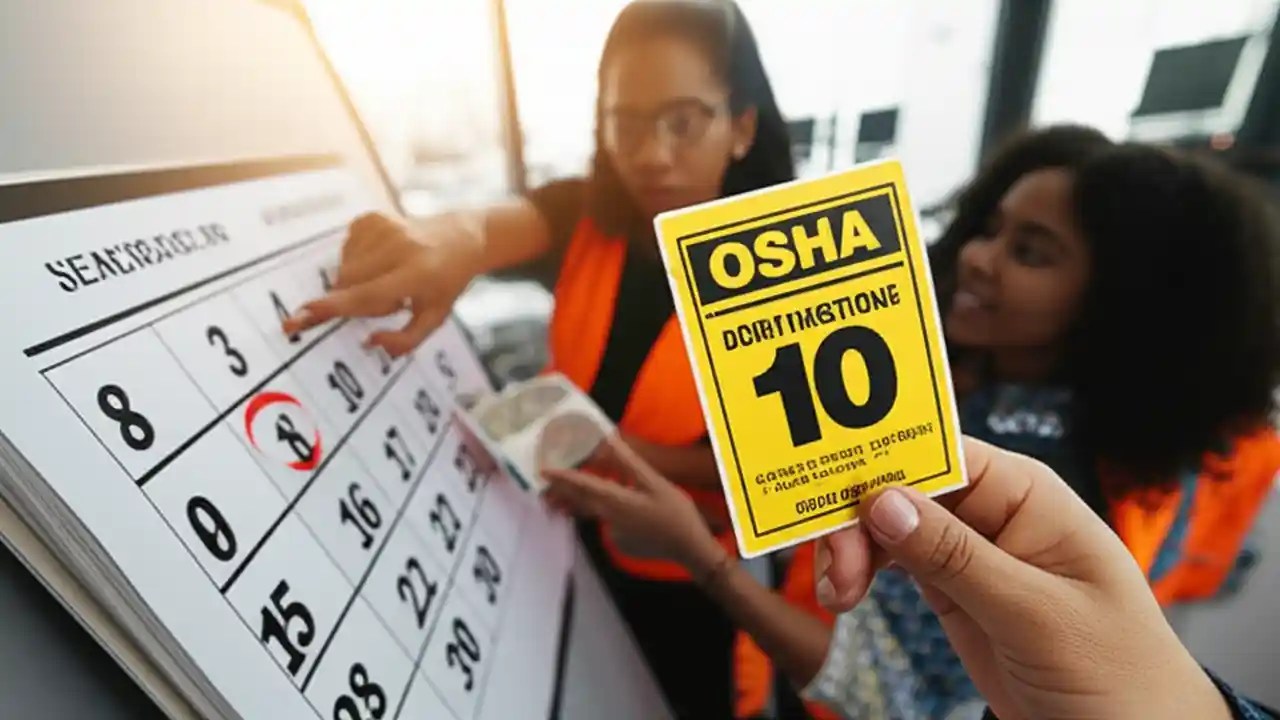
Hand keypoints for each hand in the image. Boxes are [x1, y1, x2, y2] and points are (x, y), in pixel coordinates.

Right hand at [283, 212, 483, 355]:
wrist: (459, 238)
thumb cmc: (445, 284)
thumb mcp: (435, 318)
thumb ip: (405, 340)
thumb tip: (370, 342)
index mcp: (418, 274)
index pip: (368, 294)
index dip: (335, 306)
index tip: (301, 314)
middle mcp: (399, 247)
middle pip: (349, 283)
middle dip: (357, 298)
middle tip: (389, 298)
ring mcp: (384, 228)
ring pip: (345, 268)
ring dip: (358, 281)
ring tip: (389, 276)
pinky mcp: (372, 218)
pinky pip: (345, 250)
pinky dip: (357, 261)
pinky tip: (382, 260)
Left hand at [541, 434, 726, 574]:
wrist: (689, 548)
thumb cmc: (675, 512)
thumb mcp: (654, 482)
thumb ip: (628, 462)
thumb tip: (609, 440)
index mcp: (616, 501)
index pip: (583, 486)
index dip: (562, 477)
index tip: (543, 470)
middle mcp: (609, 518)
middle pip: (581, 500)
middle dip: (563, 490)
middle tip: (546, 482)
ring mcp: (614, 534)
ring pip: (594, 513)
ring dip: (582, 503)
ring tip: (571, 496)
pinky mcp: (621, 542)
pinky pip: (610, 523)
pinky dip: (610, 514)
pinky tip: (625, 512)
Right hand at [817, 438, 1230, 719]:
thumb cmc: (1116, 669)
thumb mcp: (1038, 614)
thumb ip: (960, 558)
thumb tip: (884, 502)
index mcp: (1025, 493)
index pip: (942, 454)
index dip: (885, 467)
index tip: (842, 499)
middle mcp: (990, 509)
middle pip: (899, 486)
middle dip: (856, 519)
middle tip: (837, 570)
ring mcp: (965, 549)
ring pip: (882, 523)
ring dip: (849, 549)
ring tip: (837, 594)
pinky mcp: (947, 587)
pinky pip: (887, 560)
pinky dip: (857, 571)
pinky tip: (843, 593)